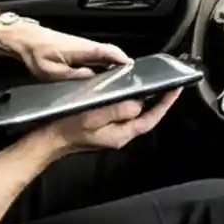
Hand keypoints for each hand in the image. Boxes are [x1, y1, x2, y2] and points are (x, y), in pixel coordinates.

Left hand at [0, 23, 129, 80]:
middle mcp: (86, 45)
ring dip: (115, 65)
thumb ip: (73, 75)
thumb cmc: (36, 53)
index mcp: (82, 49)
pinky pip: (98, 56)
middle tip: (132, 79)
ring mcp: (83, 47)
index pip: (108, 51)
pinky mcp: (79, 49)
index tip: (133, 68)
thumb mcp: (52, 71)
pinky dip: (106, 64)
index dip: (122, 59)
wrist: (25, 39)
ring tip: (122, 80)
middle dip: (123, 65)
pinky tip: (105, 76)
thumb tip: (92, 78)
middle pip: (111, 53)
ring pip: (105, 55)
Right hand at [38, 88, 181, 154]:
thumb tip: (138, 104)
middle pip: (146, 116)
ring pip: (135, 114)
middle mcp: (120, 134)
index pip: (150, 119)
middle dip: (158, 102)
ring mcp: (113, 132)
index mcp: (122, 134)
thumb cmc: (68, 128)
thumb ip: (117, 110)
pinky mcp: (104, 127)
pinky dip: (129, 102)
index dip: (165, 105)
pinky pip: (123, 113)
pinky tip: (128, 91)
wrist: (48, 139)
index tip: (175, 90)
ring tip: (153, 84)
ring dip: (145, 100)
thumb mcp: (93, 117)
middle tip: (167, 84)